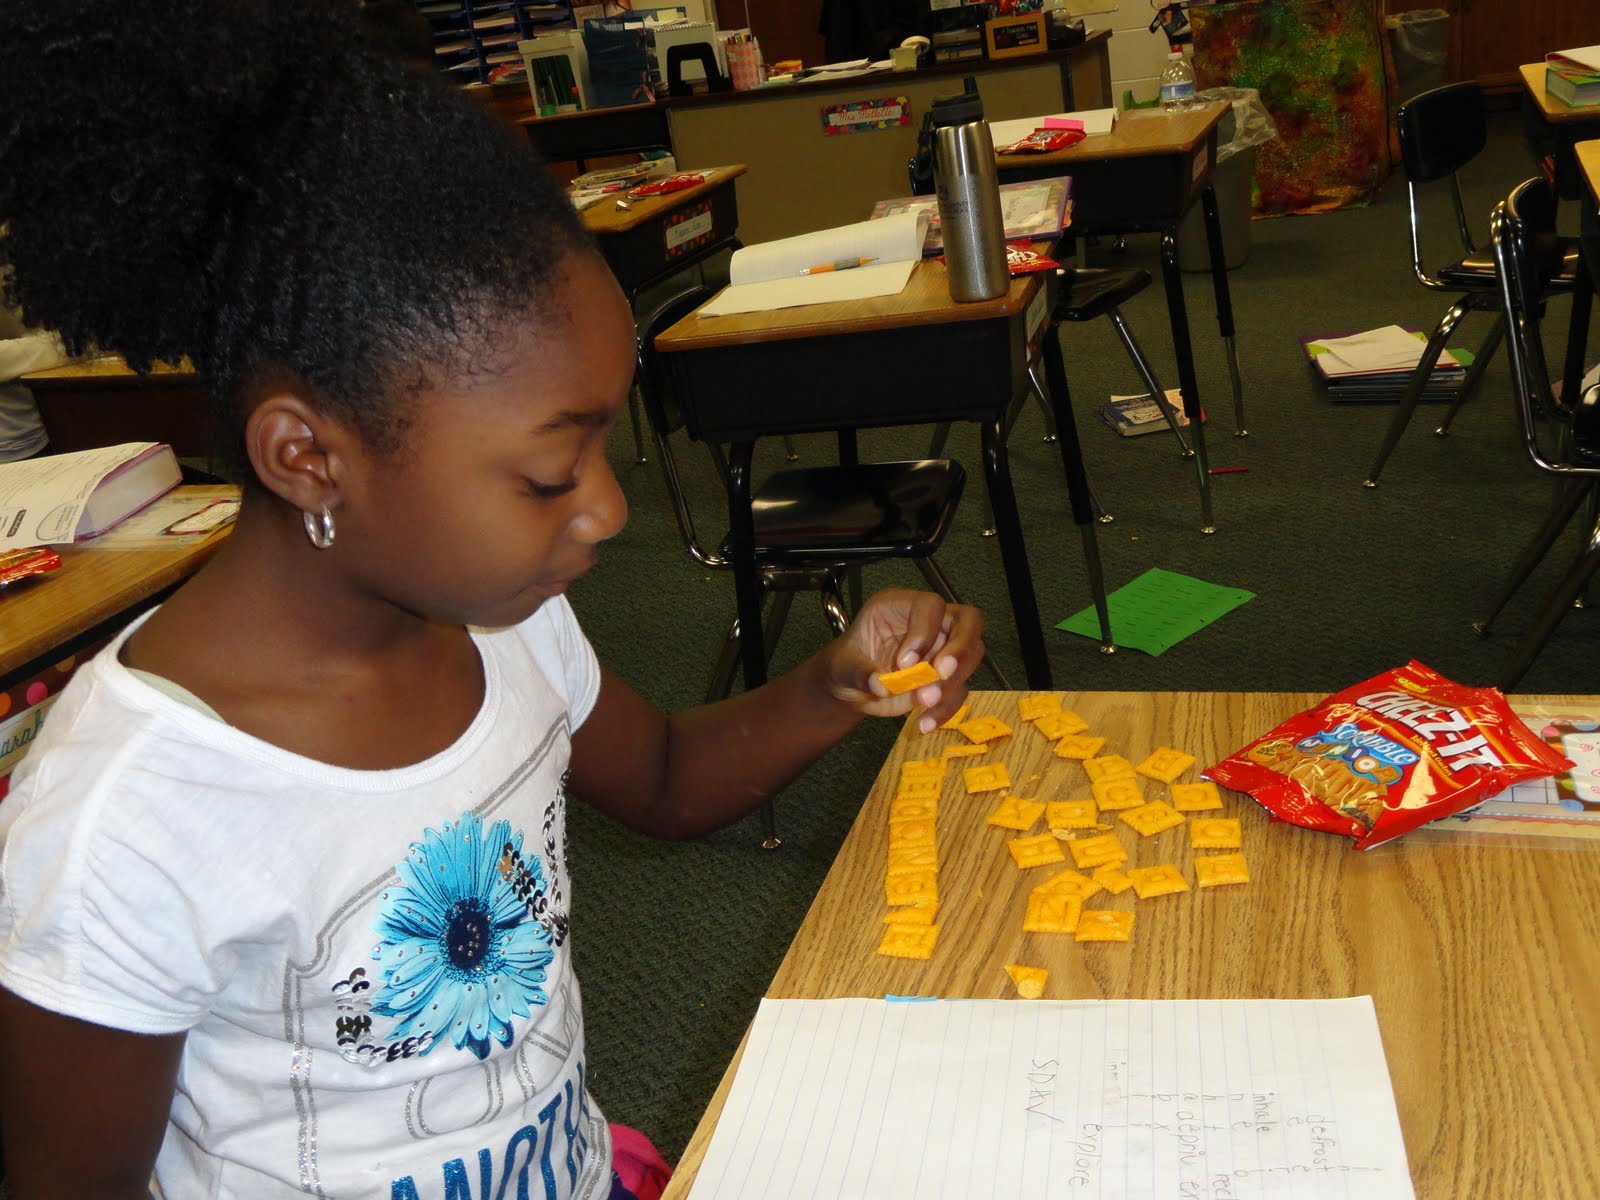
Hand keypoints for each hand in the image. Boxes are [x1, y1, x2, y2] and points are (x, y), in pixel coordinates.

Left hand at [823, 589, 984, 730]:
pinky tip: (924, 723)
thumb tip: (880, 685)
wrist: (851, 687)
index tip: (905, 662)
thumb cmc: (848, 663)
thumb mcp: (842, 665)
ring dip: (953, 682)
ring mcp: (943, 649)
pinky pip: (960, 690)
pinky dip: (946, 709)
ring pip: (972, 655)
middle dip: (959, 649)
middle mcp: (931, 623)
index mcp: (902, 606)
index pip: (930, 605)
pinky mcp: (946, 678)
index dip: (924, 631)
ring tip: (924, 701)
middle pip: (968, 621)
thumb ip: (859, 672)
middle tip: (941, 672)